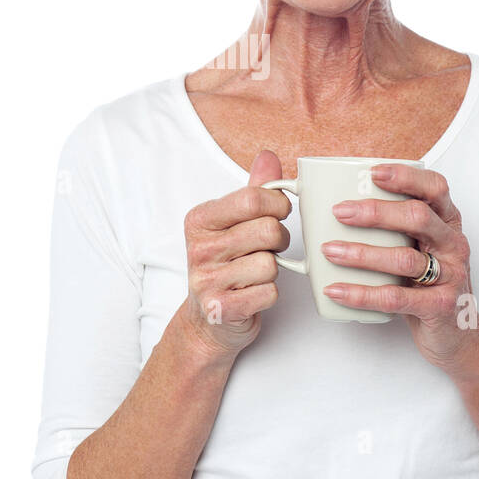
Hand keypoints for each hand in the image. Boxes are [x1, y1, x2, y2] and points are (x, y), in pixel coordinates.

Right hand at [180, 150, 290, 360]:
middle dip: (278, 240)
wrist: (207, 322)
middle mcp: (199, 248)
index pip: (252, 198)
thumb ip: (253, 190)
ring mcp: (206, 280)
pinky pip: (268, 292)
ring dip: (273, 271)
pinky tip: (253, 294)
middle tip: (268, 247)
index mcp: (200, 220)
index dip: (278, 206)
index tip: (278, 214)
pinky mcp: (220, 309)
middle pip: (267, 230)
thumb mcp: (233, 224)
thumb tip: (269, 157)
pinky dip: (269, 294)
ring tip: (256, 273)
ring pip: (270, 264)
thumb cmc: (226, 266)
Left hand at [321, 163, 478, 374]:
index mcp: (448, 223)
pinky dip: (361, 294)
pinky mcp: (439, 307)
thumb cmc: (430, 284)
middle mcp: (453, 245)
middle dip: (376, 213)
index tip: (373, 173)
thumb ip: (395, 228)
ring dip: (362, 254)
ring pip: (404, 259)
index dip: (405, 177)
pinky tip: (336, 289)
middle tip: (340, 212)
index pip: (435, 188)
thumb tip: (340, 206)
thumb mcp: (421, 248)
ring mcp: (450, 276)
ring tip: (330, 251)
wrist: (459, 335)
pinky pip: (396, 298)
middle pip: (418, 218)